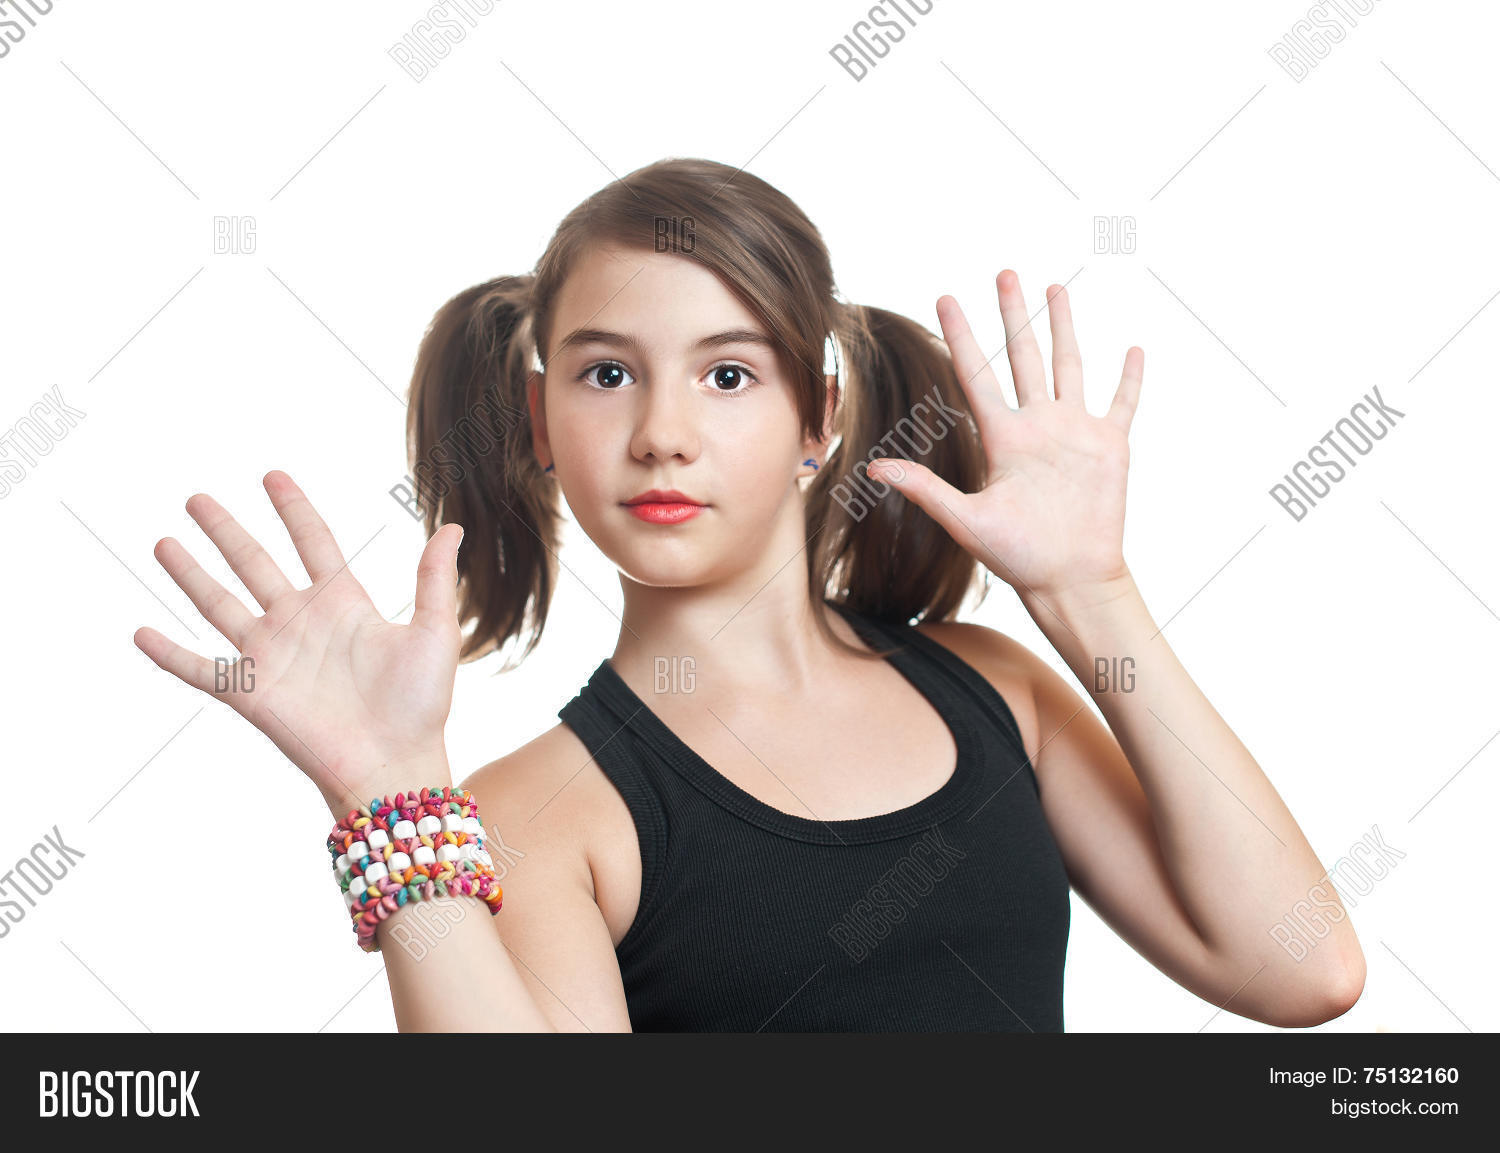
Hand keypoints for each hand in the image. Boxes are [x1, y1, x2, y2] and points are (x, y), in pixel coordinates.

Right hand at [134, 471, 463, 817]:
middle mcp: (301, 624)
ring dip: (190, 574)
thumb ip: (433, 580)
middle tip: (198, 498)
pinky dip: (169, 654)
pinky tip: (142, 632)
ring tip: (164, 542)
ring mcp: (272, 656)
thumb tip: (454, 527)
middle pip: (254, 564)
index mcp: (344, 604)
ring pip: (219, 604)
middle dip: (227, 531)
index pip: (312, 542)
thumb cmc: (421, 705)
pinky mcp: (251, 693)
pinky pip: (201, 670)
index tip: (272, 476)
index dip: (293, 509)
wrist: (395, 763)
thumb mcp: (435, 632)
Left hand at [868, 271, 1142, 602]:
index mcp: (1002, 437)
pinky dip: (1129, 378)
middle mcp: (1036, 426)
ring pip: (1070, 365)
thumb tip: (872, 470)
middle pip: (1022, 355)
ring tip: (1055, 289)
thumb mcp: (965, 519)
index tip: (944, 297)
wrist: (1070, 579)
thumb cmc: (1018, 556)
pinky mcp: (1110, 446)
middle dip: (1014, 314)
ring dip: (1063, 327)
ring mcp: (1075, 432)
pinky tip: (1133, 348)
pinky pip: (1122, 403)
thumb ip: (925, 489)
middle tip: (1005, 272)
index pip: (975, 373)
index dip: (959, 335)